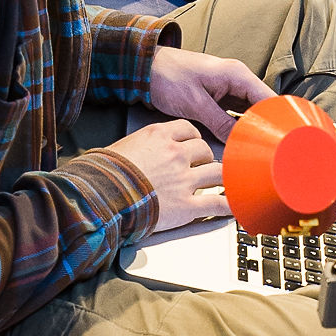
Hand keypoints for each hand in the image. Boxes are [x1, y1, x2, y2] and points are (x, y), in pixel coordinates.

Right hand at [110, 119, 226, 230]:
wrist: (99, 197)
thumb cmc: (104, 175)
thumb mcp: (123, 146)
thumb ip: (144, 145)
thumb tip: (144, 151)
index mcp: (159, 136)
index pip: (189, 130)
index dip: (193, 139)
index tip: (194, 145)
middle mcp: (176, 155)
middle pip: (205, 150)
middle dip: (206, 159)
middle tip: (202, 167)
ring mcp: (184, 180)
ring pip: (217, 173)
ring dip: (221, 179)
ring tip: (223, 183)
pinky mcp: (187, 206)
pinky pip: (217, 203)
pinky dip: (230, 205)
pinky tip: (236, 205)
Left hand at [146, 44, 273, 143]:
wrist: (144, 67)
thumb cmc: (167, 76)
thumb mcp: (195, 103)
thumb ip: (219, 122)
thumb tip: (239, 141)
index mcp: (237, 75)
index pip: (268, 98)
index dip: (277, 118)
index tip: (281, 138)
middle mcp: (236, 80)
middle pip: (262, 106)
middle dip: (267, 126)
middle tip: (270, 149)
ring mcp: (228, 88)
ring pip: (249, 111)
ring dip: (253, 128)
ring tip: (258, 148)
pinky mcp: (218, 97)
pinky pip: (235, 113)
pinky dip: (239, 126)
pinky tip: (240, 139)